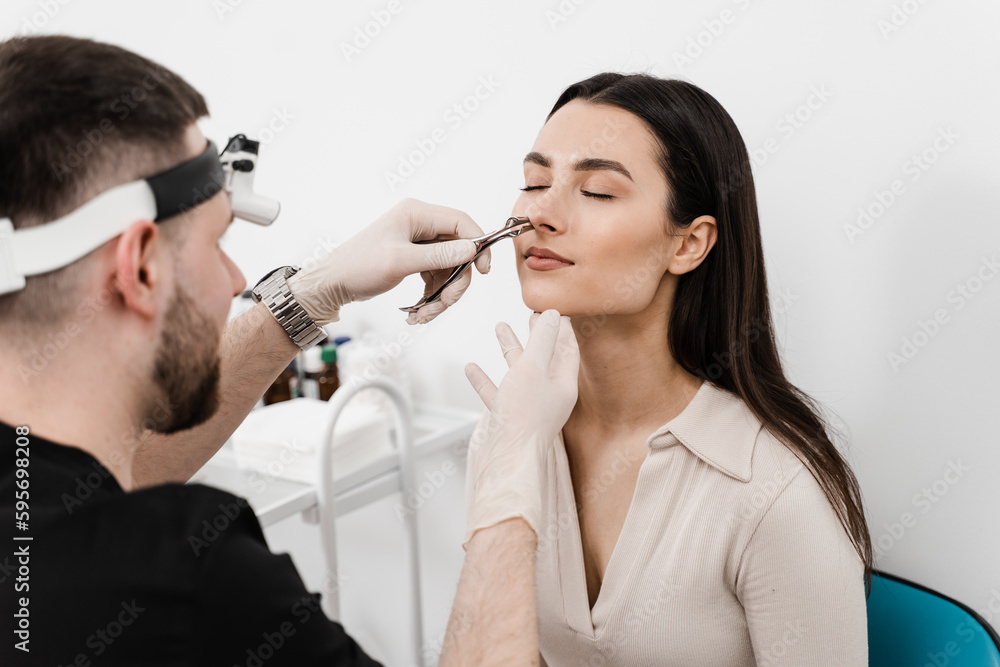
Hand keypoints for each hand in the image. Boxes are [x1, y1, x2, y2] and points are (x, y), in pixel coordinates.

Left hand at [286, 198, 490, 324]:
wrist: (333, 283)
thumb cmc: (359, 266)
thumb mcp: (400, 261)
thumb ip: (438, 256)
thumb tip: (471, 250)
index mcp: (416, 214)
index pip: (461, 223)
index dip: (477, 245)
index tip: (484, 270)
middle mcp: (420, 224)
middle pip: (458, 251)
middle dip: (456, 281)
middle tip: (445, 302)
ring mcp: (418, 242)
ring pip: (449, 268)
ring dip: (442, 294)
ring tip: (424, 314)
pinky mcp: (414, 258)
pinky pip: (436, 276)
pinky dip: (432, 295)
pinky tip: (419, 311)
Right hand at [462, 310, 579, 548]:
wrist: (506, 459)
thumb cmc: (523, 416)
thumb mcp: (533, 368)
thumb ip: (542, 340)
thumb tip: (552, 314)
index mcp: (563, 383)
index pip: (567, 348)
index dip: (562, 327)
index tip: (555, 309)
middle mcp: (549, 395)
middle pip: (544, 357)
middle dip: (537, 335)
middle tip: (532, 314)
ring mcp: (528, 407)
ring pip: (520, 371)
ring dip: (510, 349)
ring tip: (500, 327)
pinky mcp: (509, 417)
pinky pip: (498, 392)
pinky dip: (486, 378)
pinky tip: (471, 367)